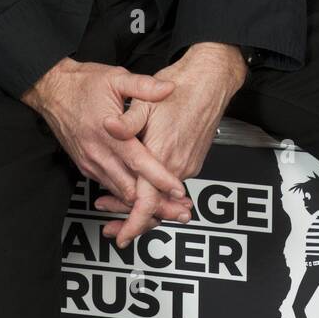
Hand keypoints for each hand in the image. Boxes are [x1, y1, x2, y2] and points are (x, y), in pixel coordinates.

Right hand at [21, 57, 192, 213]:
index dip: (159, 179)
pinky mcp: (86, 166)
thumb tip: (168, 88)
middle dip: (156, 203)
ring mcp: (90, 162)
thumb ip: (144, 86)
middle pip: (130, 190)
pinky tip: (143, 196)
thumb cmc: (82, 84)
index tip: (178, 189)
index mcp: (107, 132)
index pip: (138, 162)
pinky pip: (109, 186)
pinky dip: (127, 195)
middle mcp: (97, 152)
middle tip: (180, 210)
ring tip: (168, 208)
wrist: (51, 90)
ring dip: (142, 203)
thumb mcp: (116, 77)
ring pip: (119, 193)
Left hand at [94, 43, 246, 246]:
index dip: (133, 223)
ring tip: (115, 206)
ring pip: (162, 198)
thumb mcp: (146, 100)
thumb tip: (108, 127)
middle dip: (131, 221)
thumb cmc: (180, 88)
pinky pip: (170, 187)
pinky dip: (154, 193)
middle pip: (155, 207)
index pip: (148, 202)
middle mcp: (178, 165)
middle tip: (112, 227)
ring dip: (141, 205)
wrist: (209, 80)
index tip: (122, 237)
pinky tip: (139, 187)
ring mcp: (187, 164)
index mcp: (163, 154)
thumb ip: (127, 121)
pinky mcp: (191, 161)